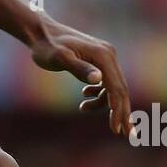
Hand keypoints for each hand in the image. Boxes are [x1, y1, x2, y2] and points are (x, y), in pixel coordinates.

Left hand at [29, 19, 131, 133]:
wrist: (40, 32)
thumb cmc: (47, 46)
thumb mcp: (59, 58)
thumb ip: (78, 68)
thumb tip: (98, 79)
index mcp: (103, 56)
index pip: (116, 88)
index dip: (118, 110)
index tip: (116, 130)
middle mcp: (109, 55)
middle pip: (121, 89)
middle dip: (122, 112)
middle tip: (125, 134)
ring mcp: (104, 57)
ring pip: (113, 87)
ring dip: (103, 103)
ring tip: (83, 108)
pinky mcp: (98, 60)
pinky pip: (105, 81)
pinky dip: (98, 93)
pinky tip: (84, 97)